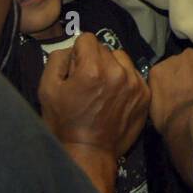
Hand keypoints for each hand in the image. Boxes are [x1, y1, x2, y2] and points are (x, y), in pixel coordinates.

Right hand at [40, 34, 148, 157]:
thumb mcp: (47, 89)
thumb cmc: (65, 123)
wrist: (89, 154)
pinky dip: (124, 80)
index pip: (87, 38)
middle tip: (87, 83)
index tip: (75, 70)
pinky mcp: (145, 94)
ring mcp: (135, 83)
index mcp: (93, 68)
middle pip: (105, 48)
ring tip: (102, 88)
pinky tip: (115, 97)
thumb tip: (72, 50)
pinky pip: (133, 74)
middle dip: (94, 60)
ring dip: (111, 67)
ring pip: (121, 58)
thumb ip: (58, 59)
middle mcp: (118, 71)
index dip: (77, 53)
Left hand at [147, 46, 192, 131]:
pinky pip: (158, 77)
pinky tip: (165, 99)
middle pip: (191, 63)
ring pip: (174, 68)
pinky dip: (161, 86)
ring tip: (178, 97)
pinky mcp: (158, 71)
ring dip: (176, 79)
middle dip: (191, 74)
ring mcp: (174, 61)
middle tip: (192, 93)